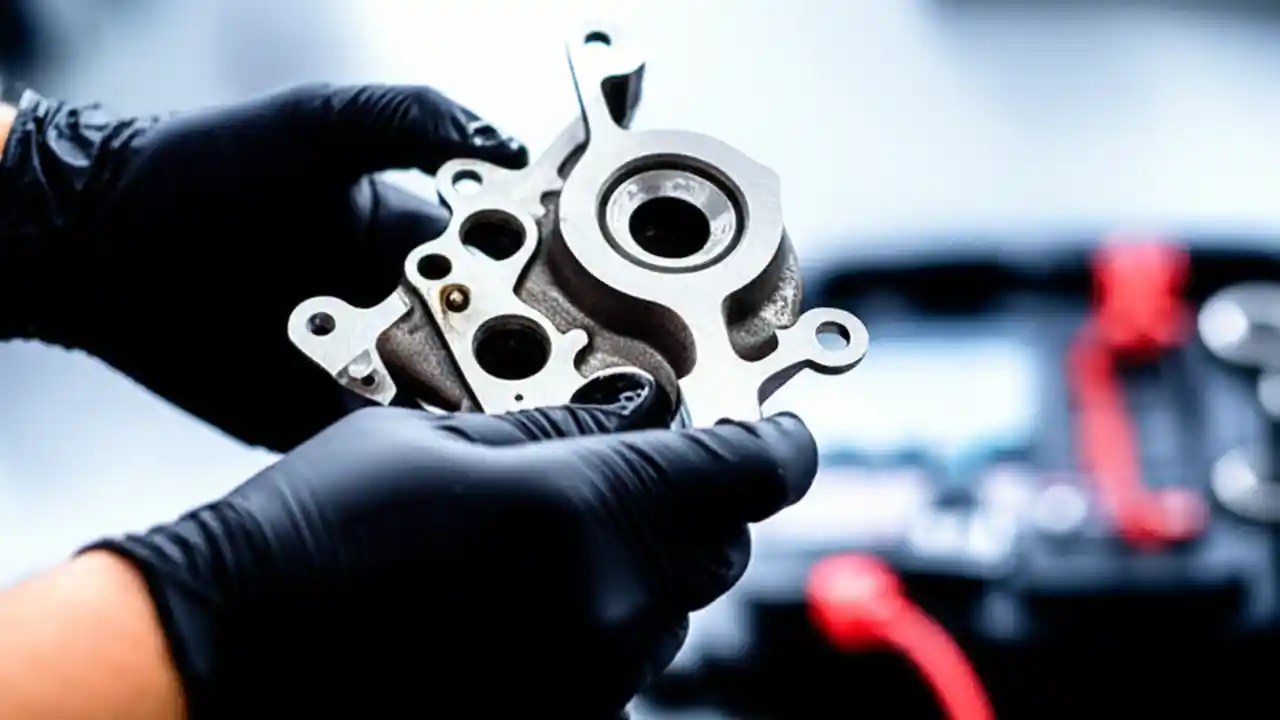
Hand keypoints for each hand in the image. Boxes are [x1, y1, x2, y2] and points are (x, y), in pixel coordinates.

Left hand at [0, 84, 526, 449]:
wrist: (100, 243)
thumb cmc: (205, 168)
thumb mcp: (315, 124)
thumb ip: (408, 119)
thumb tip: (506, 143)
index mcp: (414, 239)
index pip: (501, 265)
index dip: (531, 281)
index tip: (552, 296)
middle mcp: (401, 307)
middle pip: (487, 346)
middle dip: (512, 360)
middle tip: (520, 369)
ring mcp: (366, 368)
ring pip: (444, 403)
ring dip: (466, 410)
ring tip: (477, 412)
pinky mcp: (322, 419)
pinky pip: (377, 444)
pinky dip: (402, 449)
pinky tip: (418, 442)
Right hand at [91, 391, 817, 717]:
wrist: (228, 654)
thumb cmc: (314, 536)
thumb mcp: (437, 434)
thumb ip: (558, 423)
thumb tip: (636, 410)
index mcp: (589, 510)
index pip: (749, 470)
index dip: (779, 437)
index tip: (781, 424)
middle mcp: (608, 604)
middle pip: (721, 542)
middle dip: (698, 497)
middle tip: (643, 462)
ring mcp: (587, 676)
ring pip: (673, 608)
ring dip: (647, 561)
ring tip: (563, 529)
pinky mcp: (560, 719)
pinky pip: (619, 658)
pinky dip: (604, 614)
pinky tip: (533, 589)